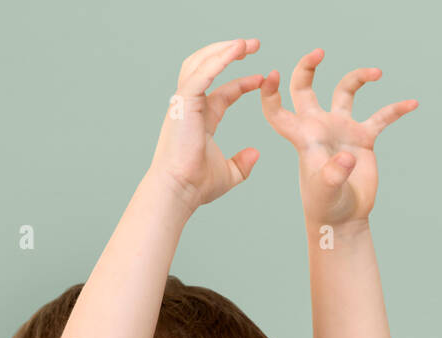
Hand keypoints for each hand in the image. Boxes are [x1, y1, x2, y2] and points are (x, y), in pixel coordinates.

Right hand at [149, 38, 265, 210]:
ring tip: (246, 42)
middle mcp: (190, 106)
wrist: (179, 191)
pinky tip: (235, 50)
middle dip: (229, 53)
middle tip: (253, 44)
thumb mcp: (228, 174)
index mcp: (200, 119)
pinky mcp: (183, 102)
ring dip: (223, 49)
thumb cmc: (196, 186)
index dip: (242, 83)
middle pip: (207, 68)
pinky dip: (218, 59)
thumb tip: (255, 154)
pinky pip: (201, 73)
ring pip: (200, 63)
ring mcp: (184, 102)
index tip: (261, 78)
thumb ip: (242, 164)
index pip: (222, 92)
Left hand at [259, 48, 416, 227]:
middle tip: (319, 52)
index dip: (270, 92)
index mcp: (303, 137)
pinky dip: (395, 109)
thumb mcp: (325, 192)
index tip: (269, 74)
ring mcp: (341, 130)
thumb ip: (333, 174)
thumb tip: (347, 157)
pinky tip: (412, 103)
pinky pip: (381, 117)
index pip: (279, 110)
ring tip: (376, 73)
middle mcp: (319, 127)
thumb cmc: (326, 206)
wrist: (343, 219)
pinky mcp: (363, 139)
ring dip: (359, 78)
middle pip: (305, 88)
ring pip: (345, 92)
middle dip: (307, 67)